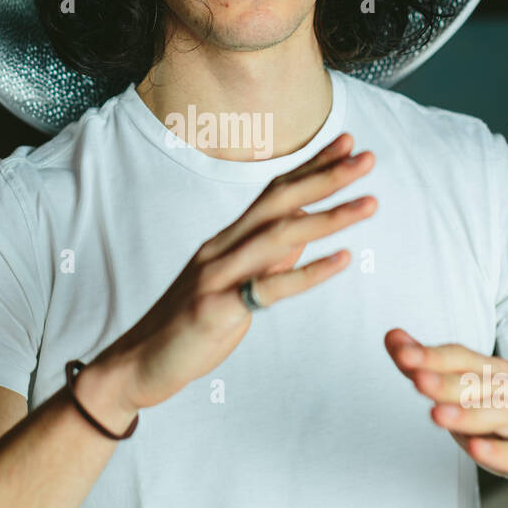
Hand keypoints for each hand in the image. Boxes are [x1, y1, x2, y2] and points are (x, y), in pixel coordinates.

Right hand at [103, 133, 377, 411]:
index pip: (274, 192)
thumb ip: (266, 261)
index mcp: (226, 241)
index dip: (311, 166)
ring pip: (280, 236)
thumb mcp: (231, 287)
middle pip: (279, 202)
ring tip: (369, 203)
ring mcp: (217, 275)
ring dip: (329, 217)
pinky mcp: (217, 307)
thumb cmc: (188, 327)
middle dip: (326, 176)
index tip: (347, 144)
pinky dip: (310, 271)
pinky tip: (344, 260)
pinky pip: (271, 286)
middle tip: (368, 157)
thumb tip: (302, 237)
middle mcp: (221, 248)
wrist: (138, 363)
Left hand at [384, 329, 507, 507]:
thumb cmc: (507, 430)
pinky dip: (500, 453)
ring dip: (470, 414)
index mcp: (499, 374)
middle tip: (416, 379)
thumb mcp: (467, 402)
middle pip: (482, 383)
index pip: (464, 358)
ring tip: (438, 415)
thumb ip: (429, 372)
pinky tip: (476, 450)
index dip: (433, 355)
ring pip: (503, 415)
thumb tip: (392, 338)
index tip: (400, 352)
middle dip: (447, 382)